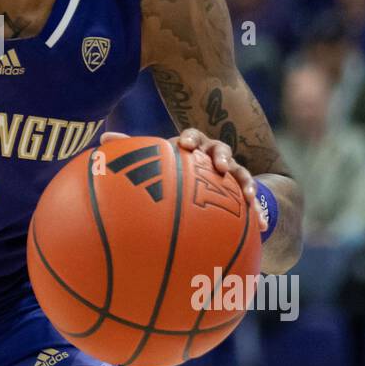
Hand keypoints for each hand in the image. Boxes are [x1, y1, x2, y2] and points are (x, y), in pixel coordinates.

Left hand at [101, 129, 267, 232]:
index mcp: (194, 149)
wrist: (210, 187)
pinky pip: (256, 205)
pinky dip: (260, 214)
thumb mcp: (157, 164)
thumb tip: (102, 140)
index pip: (193, 138)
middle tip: (219, 164)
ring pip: (242, 175)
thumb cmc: (177, 173)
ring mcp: (233, 176)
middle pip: (222, 151)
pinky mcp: (246, 196)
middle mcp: (215, 158)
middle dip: (221, 156)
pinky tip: (261, 226)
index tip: (184, 146)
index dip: (190, 140)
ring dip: (246, 182)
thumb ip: (133, 152)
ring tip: (249, 195)